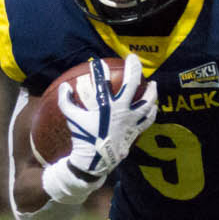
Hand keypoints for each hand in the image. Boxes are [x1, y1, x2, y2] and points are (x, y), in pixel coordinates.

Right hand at [42, 52, 158, 204]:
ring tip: (153, 83)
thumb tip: (64, 86)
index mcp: (105, 106)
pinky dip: (152, 112)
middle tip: (133, 58)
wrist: (95, 160)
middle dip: (133, 68)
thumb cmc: (83, 138)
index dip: (99, 69)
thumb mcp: (71, 118)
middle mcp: (121, 110)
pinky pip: (148, 120)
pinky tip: (154, 107)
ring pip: (146, 101)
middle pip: (131, 84)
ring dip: (151, 91)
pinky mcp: (135, 130)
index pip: (102, 82)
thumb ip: (66, 101)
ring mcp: (131, 120)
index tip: (97, 62)